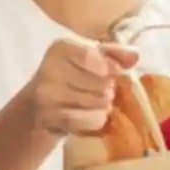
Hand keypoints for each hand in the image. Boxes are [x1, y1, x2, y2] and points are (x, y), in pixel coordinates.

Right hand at [25, 39, 139, 136]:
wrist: (35, 111)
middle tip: (104, 93)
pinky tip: (90, 117)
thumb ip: (112, 55)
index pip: (92, 56)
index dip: (110, 67)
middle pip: (100, 82)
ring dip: (104, 107)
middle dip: (108, 90)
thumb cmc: (68, 81)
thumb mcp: (87, 61)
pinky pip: (88, 120)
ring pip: (97, 102)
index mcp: (61, 48)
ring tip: (98, 105)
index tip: (117, 73)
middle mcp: (50, 68)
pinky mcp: (50, 117)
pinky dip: (95, 121)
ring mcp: (47, 94)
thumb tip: (134, 55)